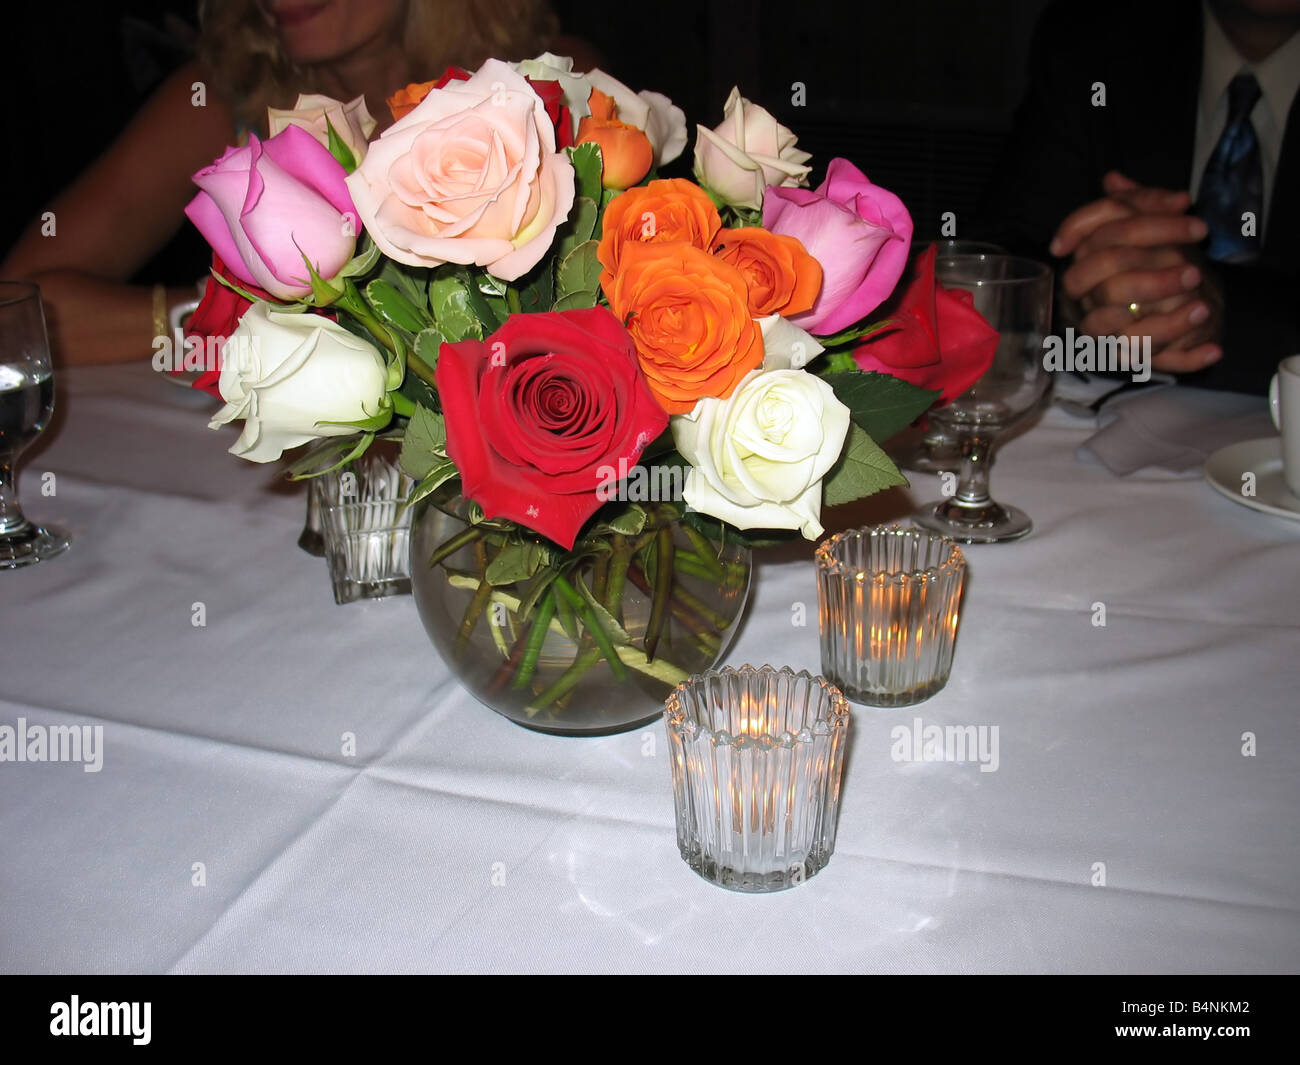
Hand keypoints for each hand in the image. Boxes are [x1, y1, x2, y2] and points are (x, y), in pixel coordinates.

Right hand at [1049, 171, 1222, 372]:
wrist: (1178, 302)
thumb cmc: (1157, 260)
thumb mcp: (1151, 226)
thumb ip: (1143, 204)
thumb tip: (1152, 191)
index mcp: (1086, 261)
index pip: (1096, 238)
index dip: (1144, 224)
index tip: (1187, 211)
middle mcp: (1087, 298)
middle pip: (1104, 288)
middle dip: (1150, 278)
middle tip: (1195, 270)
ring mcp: (1105, 331)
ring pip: (1121, 336)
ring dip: (1164, 323)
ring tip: (1203, 306)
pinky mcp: (1129, 358)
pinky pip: (1151, 364)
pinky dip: (1185, 358)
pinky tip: (1214, 349)